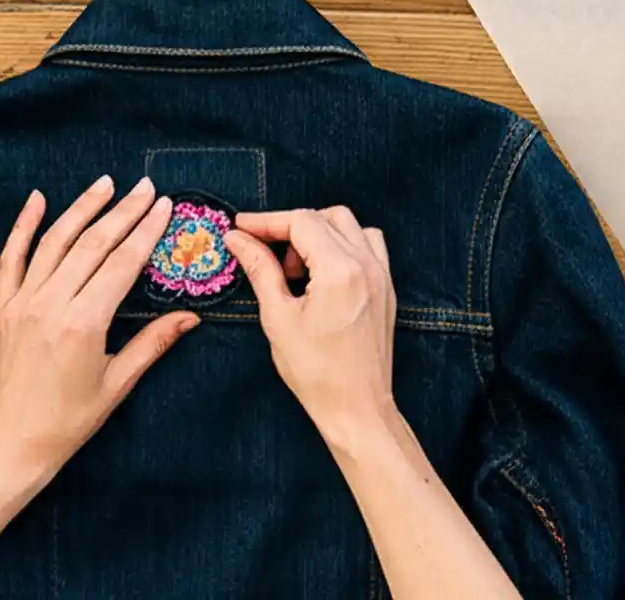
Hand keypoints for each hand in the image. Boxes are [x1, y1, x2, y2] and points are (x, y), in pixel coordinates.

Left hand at [0, 175, 199, 476]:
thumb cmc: (69, 421)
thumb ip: (152, 343)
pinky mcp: (4, 307)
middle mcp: (50, 305)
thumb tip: (190, 317)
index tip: (163, 206)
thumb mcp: (117, 384)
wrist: (13, 442)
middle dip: (122, 213)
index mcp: (83, 324)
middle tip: (145, 187)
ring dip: (82, 209)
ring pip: (55, 242)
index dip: (145, 232)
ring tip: (105, 184)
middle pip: (91, 245)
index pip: (120, 264)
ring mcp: (23, 303)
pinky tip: (37, 200)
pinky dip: (23, 226)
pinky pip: (12, 258)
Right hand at [223, 208, 395, 445]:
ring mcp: (382, 276)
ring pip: (350, 226)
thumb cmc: (316, 371)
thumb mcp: (278, 317)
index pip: (301, 222)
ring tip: (297, 269)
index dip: (266, 220)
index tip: (240, 227)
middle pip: (326, 217)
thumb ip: (260, 269)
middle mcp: (367, 266)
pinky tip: (323, 274)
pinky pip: (368, 246)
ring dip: (319, 234)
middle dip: (290, 227)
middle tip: (265, 252)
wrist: (356, 407)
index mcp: (340, 271)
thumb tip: (237, 238)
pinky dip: (343, 246)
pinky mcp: (387, 289)